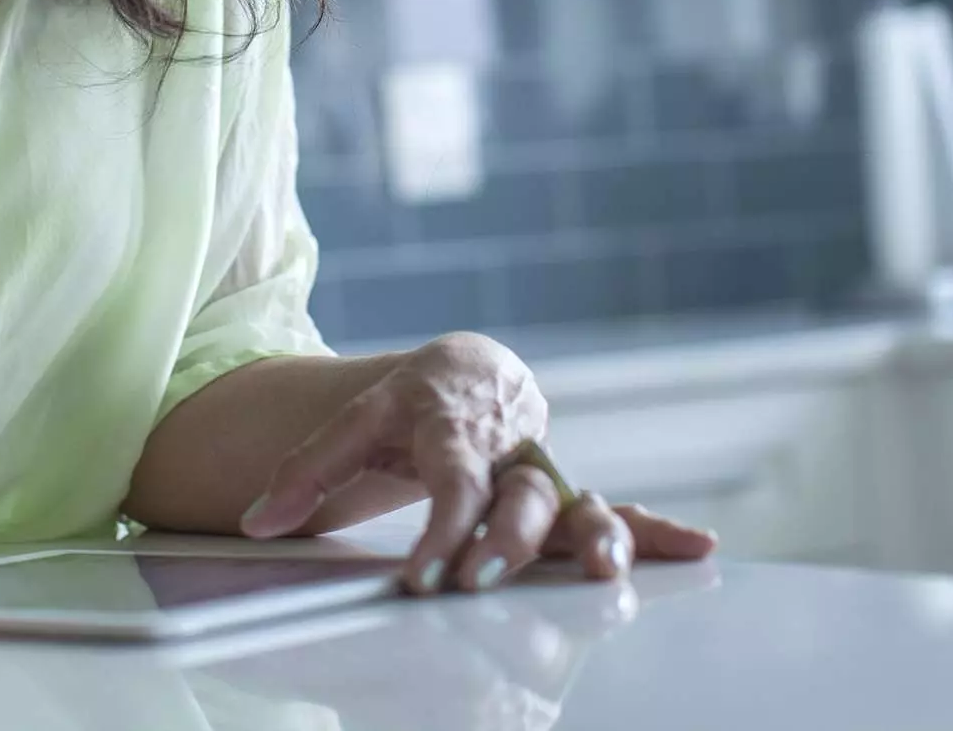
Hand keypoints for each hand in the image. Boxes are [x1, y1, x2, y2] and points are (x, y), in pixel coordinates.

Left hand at [238, 333, 715, 592]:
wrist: (467, 372)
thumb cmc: (409, 405)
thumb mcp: (354, 423)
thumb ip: (307, 470)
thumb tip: (258, 520)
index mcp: (451, 428)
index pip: (451, 481)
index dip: (442, 529)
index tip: (425, 577)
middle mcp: (508, 449)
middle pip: (519, 494)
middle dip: (508, 539)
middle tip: (485, 582)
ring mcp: (543, 470)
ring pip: (574, 503)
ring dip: (594, 536)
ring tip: (603, 573)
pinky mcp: (565, 491)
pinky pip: (614, 509)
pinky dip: (653, 530)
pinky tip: (695, 550)